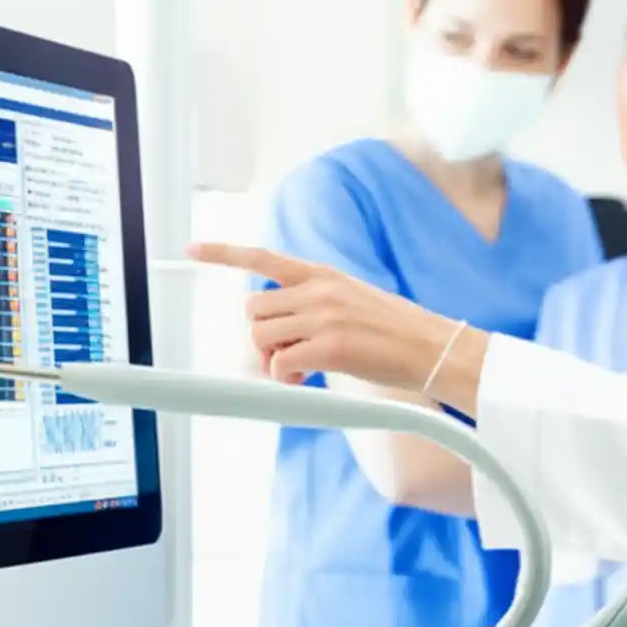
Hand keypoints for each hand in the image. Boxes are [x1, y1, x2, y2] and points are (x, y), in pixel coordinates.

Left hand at [188, 242, 457, 391]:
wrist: (434, 348)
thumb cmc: (395, 332)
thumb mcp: (351, 301)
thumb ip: (310, 307)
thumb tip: (272, 337)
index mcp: (322, 274)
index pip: (262, 257)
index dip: (223, 253)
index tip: (191, 248)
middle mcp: (318, 290)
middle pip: (253, 309)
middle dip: (260, 335)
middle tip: (286, 354)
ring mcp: (323, 316)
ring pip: (260, 336)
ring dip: (271, 358)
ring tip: (303, 367)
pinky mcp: (330, 346)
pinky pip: (280, 365)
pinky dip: (287, 378)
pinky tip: (310, 378)